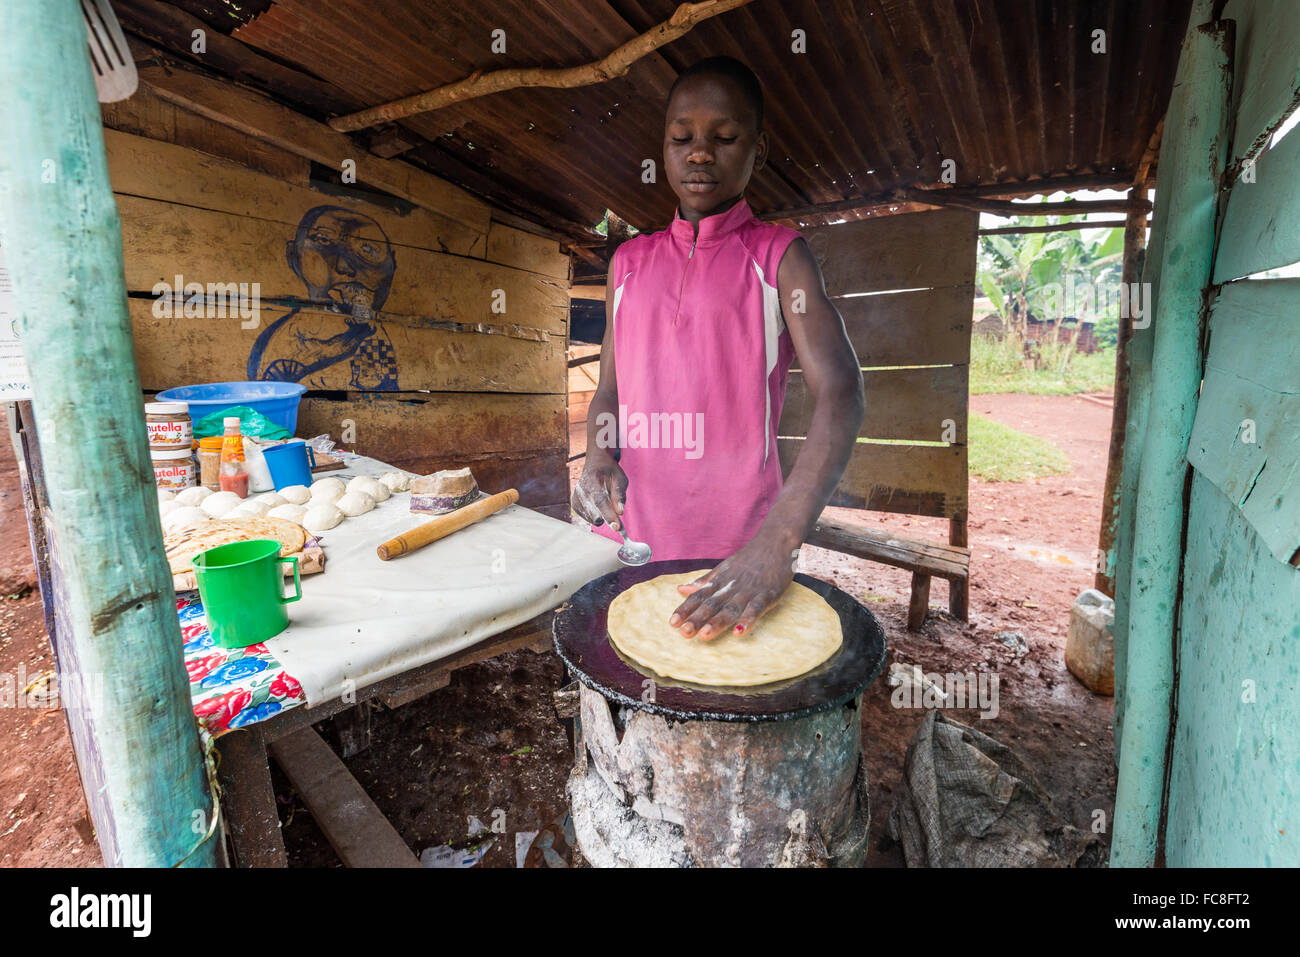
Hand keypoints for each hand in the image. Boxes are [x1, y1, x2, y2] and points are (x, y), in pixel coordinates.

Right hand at [571, 450, 627, 530]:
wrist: (595, 463)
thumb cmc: (610, 471)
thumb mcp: (620, 478)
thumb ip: (619, 495)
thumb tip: (620, 512)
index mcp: (592, 481)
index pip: (600, 502)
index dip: (609, 515)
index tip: (617, 527)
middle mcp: (581, 490)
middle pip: (595, 514)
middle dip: (608, 515)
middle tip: (615, 508)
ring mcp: (576, 498)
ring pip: (593, 518)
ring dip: (602, 514)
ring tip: (604, 499)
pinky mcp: (575, 504)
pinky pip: (589, 518)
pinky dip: (596, 514)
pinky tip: (597, 503)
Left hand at [669, 534, 797, 639]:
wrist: (776, 542)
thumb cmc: (749, 558)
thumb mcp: (724, 568)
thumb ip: (704, 581)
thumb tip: (680, 589)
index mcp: (720, 581)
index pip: (699, 596)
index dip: (686, 609)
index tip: (672, 622)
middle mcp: (732, 587)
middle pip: (712, 604)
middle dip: (697, 619)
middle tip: (684, 633)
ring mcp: (749, 591)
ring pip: (731, 608)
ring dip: (718, 622)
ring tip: (705, 635)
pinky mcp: (767, 594)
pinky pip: (756, 608)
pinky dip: (748, 619)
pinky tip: (740, 631)